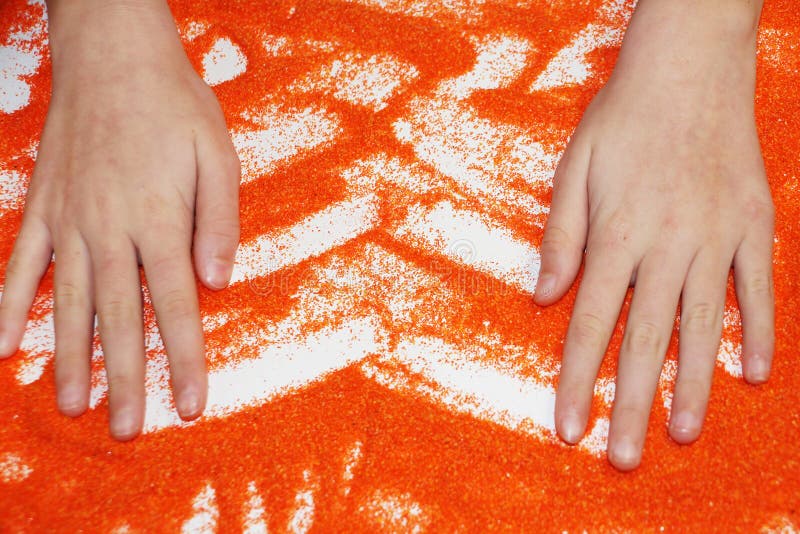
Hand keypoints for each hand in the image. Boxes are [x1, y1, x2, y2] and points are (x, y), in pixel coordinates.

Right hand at [0, 0, 240, 439]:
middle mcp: (110, 228)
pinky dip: (11, 304)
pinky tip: (4, 343)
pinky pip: (21, 264)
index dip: (183, 359)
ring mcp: (69, 219)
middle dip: (126, 378)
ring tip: (73, 405)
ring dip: (70, 357)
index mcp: (160, 220)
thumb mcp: (219, 156)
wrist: (113, 54)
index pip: (174, 306)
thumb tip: (218, 282)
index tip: (189, 405)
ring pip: (69, 302)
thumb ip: (219, 222)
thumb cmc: (175, 104)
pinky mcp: (42, 206)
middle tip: (128, 430)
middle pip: (119, 318)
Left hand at [534, 1, 773, 469]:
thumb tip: (543, 299)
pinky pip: (759, 288)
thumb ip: (559, 238)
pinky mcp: (754, 225)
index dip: (577, 381)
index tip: (568, 426)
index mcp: (615, 235)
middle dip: (630, 405)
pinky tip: (753, 373)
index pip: (591, 324)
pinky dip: (759, 330)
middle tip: (621, 459)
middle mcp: (666, 246)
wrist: (689, 66)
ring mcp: (716, 238)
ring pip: (703, 327)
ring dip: (694, 386)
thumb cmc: (621, 118)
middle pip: (645, 341)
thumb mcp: (572, 170)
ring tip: (683, 434)